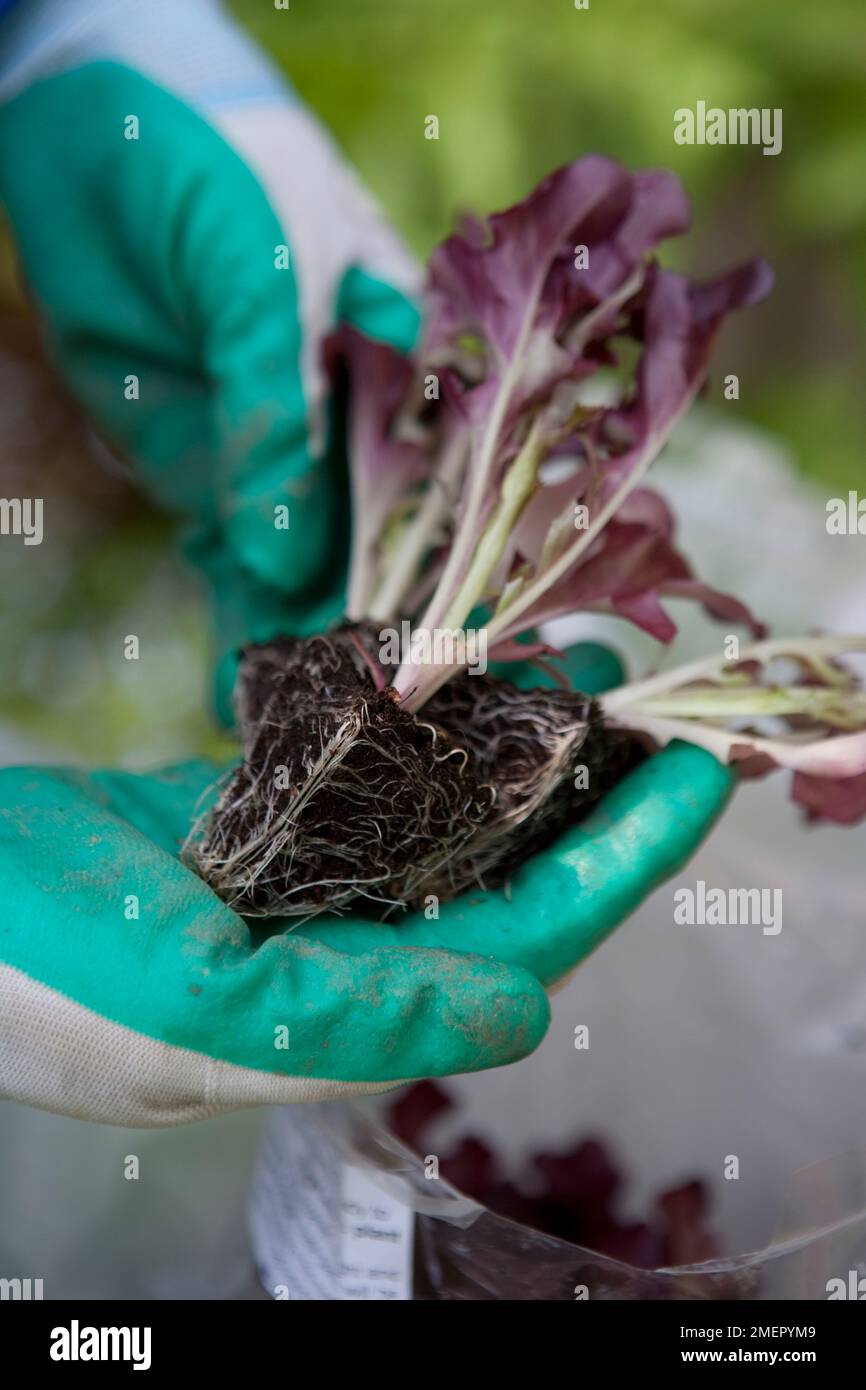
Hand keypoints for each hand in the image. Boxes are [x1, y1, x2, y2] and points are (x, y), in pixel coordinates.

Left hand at [0, 0, 419, 720]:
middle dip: (395, 625)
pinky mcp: (211, 478)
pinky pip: (233, 565)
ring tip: (328, 730)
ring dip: (320, 645)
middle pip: (393, 542)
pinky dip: (240, 628)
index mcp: (413, 360)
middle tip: (396, 716)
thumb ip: (276, 410)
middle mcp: (360, 423)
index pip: (462, 473)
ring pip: (315, 567)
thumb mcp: (260, 272)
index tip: (474, 641)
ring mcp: (283, 455)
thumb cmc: (213, 168)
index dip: (475, 558)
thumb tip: (287, 556)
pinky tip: (254, 694)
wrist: (88, 130)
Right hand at [0, 648, 730, 1125]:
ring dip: (511, 753)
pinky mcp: (250, 823)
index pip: (521, 942)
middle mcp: (339, 955)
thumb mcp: (198, 1017)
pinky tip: (455, 677)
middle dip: (584, 802)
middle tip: (648, 714)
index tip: (690, 780)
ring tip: (574, 676)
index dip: (615, 867)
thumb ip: (364, 1022)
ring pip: (438, 820)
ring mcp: (297, 885)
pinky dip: (418, 727)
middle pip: (499, 878)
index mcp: (346, 1014)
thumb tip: (527, 1018)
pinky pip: (363, 775)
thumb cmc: (41, 972)